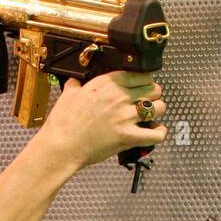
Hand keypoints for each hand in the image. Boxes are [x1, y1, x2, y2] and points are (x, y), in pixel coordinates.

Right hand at [33, 71, 166, 170]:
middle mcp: (120, 97)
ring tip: (151, 115)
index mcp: (107, 83)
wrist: (61, 145)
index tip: (143, 85)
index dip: (145, 80)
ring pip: (159, 108)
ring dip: (157, 111)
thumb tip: (76, 80)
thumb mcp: (68, 94)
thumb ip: (77, 84)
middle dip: (153, 95)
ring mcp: (125, 117)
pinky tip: (156, 131)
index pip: (141, 74)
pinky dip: (159, 132)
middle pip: (154, 89)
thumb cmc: (63, 122)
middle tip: (147, 101)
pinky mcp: (128, 136)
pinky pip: (156, 134)